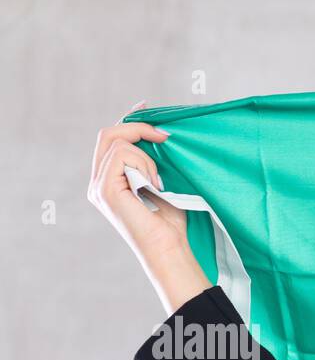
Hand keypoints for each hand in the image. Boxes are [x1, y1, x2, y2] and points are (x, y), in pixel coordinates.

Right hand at [88, 100, 209, 313]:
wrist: (170, 250)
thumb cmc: (171, 225)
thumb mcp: (162, 183)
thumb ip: (152, 162)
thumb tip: (158, 134)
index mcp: (109, 180)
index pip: (111, 139)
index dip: (130, 121)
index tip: (149, 109)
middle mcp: (98, 181)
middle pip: (107, 134)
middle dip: (137, 128)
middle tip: (166, 136)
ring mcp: (98, 185)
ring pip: (117, 143)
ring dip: (146, 157)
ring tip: (160, 181)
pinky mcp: (103, 189)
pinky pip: (121, 155)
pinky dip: (143, 164)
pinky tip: (155, 184)